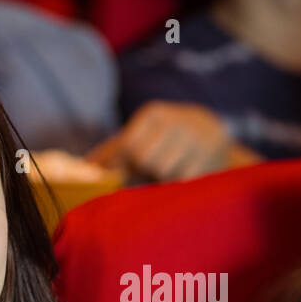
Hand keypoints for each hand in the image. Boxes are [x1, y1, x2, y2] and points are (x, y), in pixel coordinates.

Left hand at [88, 101, 256, 181]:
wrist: (215, 134)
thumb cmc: (166, 138)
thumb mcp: (143, 133)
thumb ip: (113, 149)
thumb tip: (85, 167)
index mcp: (155, 114)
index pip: (129, 146)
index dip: (121, 166)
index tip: (120, 178)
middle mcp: (177, 122)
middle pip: (145, 160)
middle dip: (142, 174)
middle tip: (147, 178)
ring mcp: (198, 141)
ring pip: (164, 172)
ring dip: (161, 181)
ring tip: (168, 175)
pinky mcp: (211, 161)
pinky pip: (184, 183)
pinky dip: (178, 187)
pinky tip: (182, 180)